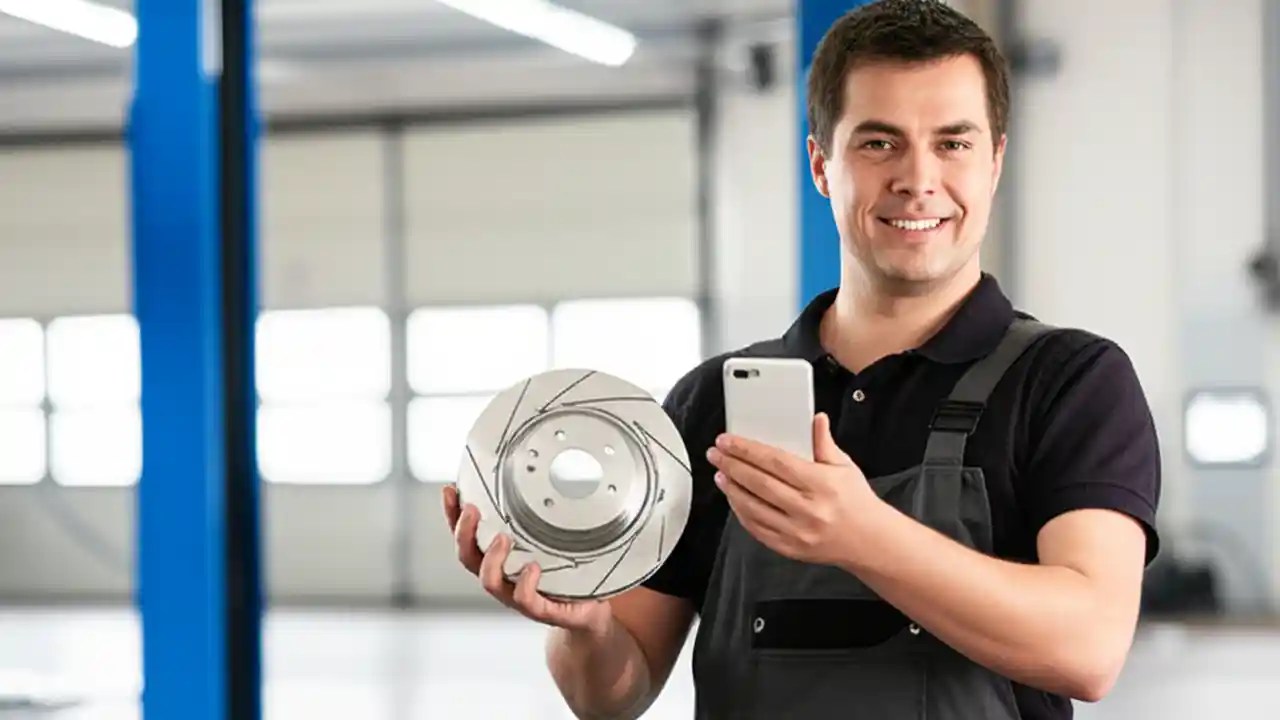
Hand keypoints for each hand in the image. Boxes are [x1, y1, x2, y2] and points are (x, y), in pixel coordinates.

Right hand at [443, 483, 612, 634]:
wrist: (589, 609)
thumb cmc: (567, 570)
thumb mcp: (551, 537)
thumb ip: (540, 514)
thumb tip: (536, 472)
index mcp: (498, 558)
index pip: (465, 535)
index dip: (452, 515)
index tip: (450, 490)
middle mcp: (502, 576)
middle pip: (467, 557)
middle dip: (463, 533)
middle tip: (472, 510)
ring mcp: (517, 595)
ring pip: (489, 581)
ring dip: (491, 559)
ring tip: (502, 538)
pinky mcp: (541, 610)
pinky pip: (525, 601)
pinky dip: (524, 584)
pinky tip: (533, 569)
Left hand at [706, 412, 879, 566]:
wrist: (870, 542)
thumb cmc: (856, 501)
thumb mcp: (845, 466)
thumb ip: (824, 442)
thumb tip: (815, 418)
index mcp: (822, 484)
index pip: (776, 462)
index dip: (747, 450)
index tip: (728, 440)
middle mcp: (809, 510)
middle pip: (760, 484)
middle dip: (732, 466)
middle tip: (715, 454)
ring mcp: (798, 532)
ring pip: (754, 508)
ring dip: (732, 489)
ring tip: (720, 474)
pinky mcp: (790, 548)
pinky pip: (757, 529)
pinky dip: (741, 512)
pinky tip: (734, 498)